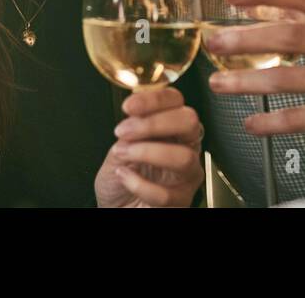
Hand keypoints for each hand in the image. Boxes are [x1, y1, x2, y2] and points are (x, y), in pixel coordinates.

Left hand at [95, 87, 203, 206]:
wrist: (115, 206)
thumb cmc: (120, 175)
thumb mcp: (119, 145)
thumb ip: (130, 129)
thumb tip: (135, 114)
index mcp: (172, 127)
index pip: (175, 100)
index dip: (154, 99)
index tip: (129, 106)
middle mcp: (185, 146)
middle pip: (189, 122)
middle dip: (154, 123)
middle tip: (125, 131)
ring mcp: (187, 175)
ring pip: (183, 157)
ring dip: (147, 152)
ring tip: (123, 154)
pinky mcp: (181, 201)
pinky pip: (165, 193)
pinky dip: (138, 184)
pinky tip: (124, 177)